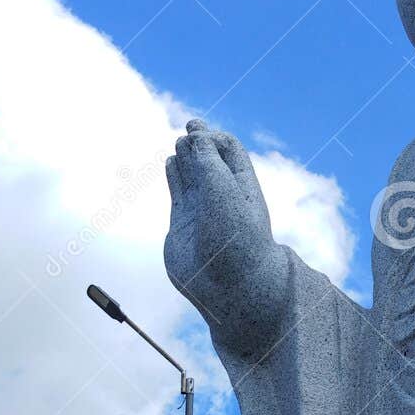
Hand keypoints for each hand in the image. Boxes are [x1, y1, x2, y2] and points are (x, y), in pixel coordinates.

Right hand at [164, 120, 289, 354]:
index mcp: (243, 187)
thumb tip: (195, 135)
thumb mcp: (224, 190)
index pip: (228, 150)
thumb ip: (207, 160)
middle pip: (208, 159)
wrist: (227, 285)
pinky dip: (174, 174)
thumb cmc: (234, 237)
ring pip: (191, 173)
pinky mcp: (181, 225)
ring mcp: (202, 210)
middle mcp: (223, 197)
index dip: (212, 135)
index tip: (197, 129)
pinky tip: (171, 163)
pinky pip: (178, 192)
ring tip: (180, 146)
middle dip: (197, 143)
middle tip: (187, 135)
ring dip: (185, 156)